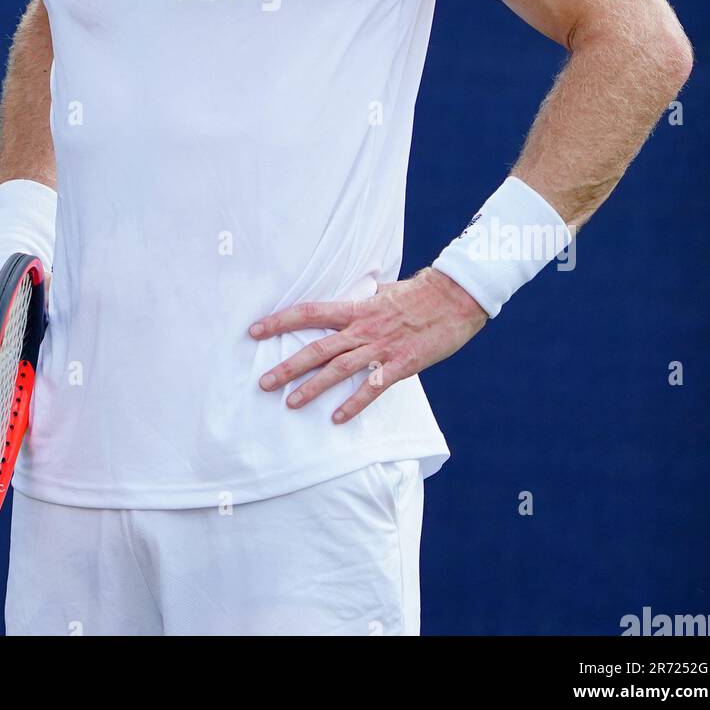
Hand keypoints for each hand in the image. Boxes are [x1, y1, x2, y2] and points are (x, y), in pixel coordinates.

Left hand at [248, 266, 487, 422]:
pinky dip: (354, 404)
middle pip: (317, 348)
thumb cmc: (418, 294)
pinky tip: (337, 418)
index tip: (255, 330)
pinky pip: (373, 388)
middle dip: (288, 366)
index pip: (310, 313)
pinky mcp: (401, 365)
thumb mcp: (382, 291)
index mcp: (356, 308)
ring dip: (312, 387)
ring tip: (289, 403)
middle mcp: (363, 328)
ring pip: (339, 369)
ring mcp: (381, 347)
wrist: (454, 298)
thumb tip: (346, 298)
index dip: (280, 321)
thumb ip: (361, 299)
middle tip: (263, 382)